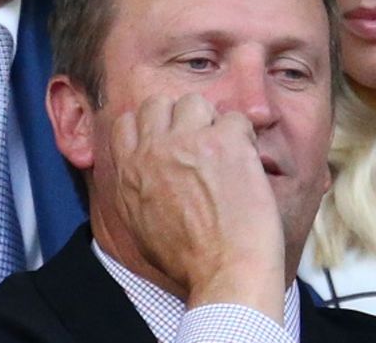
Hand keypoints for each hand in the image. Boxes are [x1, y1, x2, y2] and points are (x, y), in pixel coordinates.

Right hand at [110, 93, 285, 320]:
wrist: (226, 273)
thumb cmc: (189, 260)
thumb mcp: (139, 226)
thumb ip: (133, 189)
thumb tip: (139, 171)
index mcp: (128, 171)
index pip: (128, 121)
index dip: (152, 127)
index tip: (169, 142)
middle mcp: (153, 150)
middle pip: (160, 103)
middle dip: (179, 118)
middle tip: (200, 146)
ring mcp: (188, 141)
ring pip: (196, 102)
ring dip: (212, 123)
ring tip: (225, 154)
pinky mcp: (225, 140)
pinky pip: (235, 118)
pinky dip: (244, 138)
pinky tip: (246, 164)